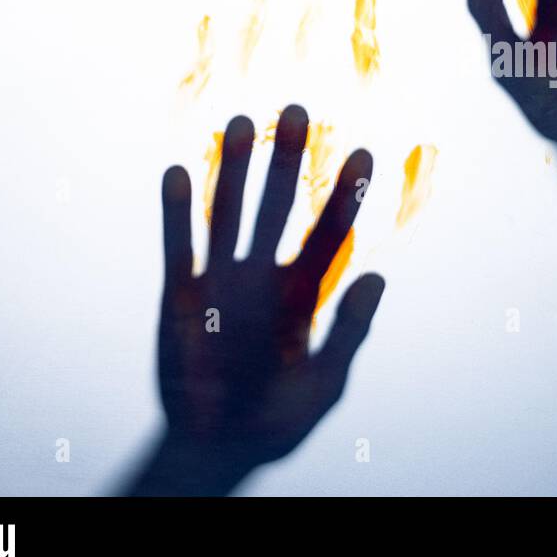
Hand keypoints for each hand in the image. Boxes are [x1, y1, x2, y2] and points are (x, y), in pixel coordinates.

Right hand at [138, 105, 383, 493]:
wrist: (218, 445)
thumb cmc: (279, 414)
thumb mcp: (324, 381)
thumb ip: (349, 331)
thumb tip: (378, 277)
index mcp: (304, 288)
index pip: (330, 230)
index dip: (345, 193)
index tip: (364, 153)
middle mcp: (263, 272)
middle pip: (276, 205)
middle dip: (286, 161)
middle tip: (297, 111)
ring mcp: (221, 280)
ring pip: (227, 212)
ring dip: (232, 170)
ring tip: (240, 124)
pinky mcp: (180, 296)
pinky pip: (179, 247)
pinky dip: (178, 211)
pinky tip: (178, 170)